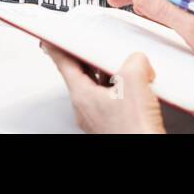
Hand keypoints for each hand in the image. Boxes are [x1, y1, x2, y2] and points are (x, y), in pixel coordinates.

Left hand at [43, 42, 164, 133]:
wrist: (143, 154)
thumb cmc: (134, 131)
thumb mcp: (135, 83)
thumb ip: (134, 62)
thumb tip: (138, 60)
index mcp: (82, 96)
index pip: (64, 64)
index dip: (57, 47)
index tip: (51, 39)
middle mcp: (86, 110)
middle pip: (80, 76)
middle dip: (87, 59)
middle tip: (90, 46)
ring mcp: (97, 120)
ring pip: (97, 89)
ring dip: (106, 75)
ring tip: (119, 66)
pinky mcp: (111, 126)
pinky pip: (110, 102)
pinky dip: (118, 91)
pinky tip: (134, 90)